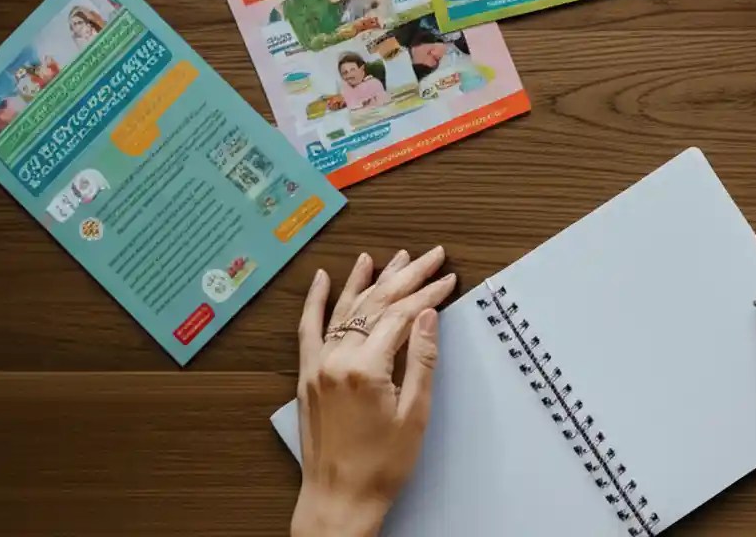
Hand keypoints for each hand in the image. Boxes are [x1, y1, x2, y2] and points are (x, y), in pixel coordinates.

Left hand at [292, 247, 456, 536]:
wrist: (339, 499)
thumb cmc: (380, 466)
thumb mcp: (414, 414)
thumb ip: (422, 359)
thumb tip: (429, 315)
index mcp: (365, 369)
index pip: (401, 315)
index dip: (427, 294)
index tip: (448, 280)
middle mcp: (336, 361)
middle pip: (375, 304)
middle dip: (407, 276)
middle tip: (431, 257)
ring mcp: (317, 366)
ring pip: (345, 309)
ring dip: (368, 279)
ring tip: (387, 257)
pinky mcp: (307, 376)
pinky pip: (309, 329)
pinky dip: (316, 302)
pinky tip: (324, 280)